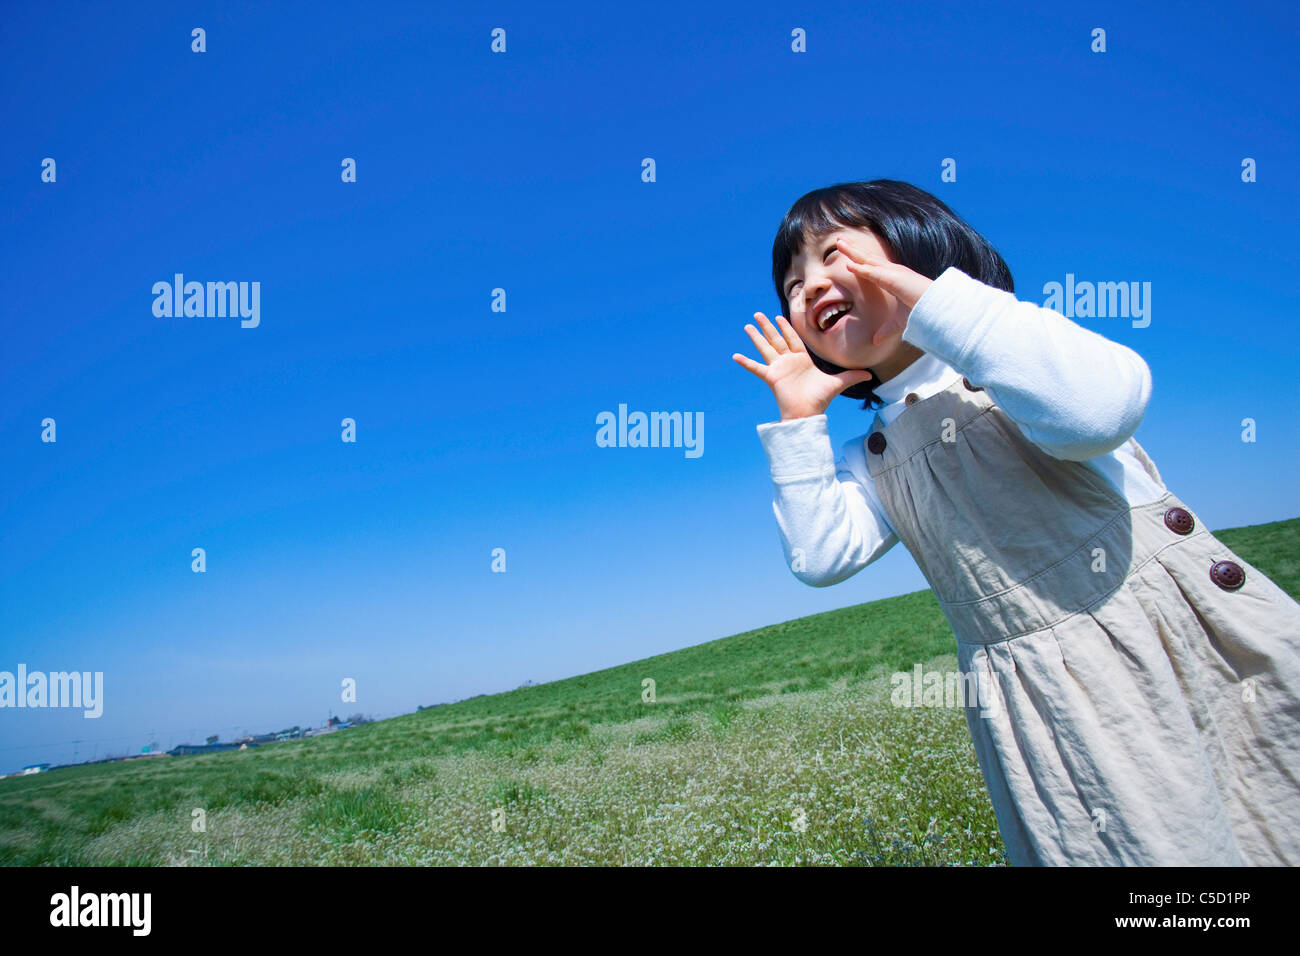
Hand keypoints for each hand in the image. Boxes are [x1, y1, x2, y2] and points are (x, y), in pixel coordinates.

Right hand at [733, 311, 873, 419]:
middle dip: (768, 326)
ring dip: (756, 337)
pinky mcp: (772, 377)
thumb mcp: (839, 383)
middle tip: (758, 313)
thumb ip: (852, 375)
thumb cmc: (821, 399)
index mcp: (802, 360)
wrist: (808, 413)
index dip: (786, 327)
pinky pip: (757, 368)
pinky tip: (736, 355)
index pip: (793, 339)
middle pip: (776, 339)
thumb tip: (871, 374)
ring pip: (766, 348)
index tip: (779, 316)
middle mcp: (788, 362)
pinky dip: (746, 362)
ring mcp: (779, 368)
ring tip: (747, 325)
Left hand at [834, 236, 934, 345]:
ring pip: (868, 260)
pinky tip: (849, 264)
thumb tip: (875, 342)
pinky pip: (873, 273)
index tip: (848, 254)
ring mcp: (894, 273)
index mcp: (894, 278)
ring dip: (852, 252)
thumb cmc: (921, 313)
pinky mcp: (894, 279)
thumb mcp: (898, 324)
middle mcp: (893, 271)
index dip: (860, 259)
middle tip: (839, 240)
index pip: (873, 266)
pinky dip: (860, 268)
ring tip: (839, 243)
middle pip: (868, 258)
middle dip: (853, 249)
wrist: (937, 309)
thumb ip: (885, 330)